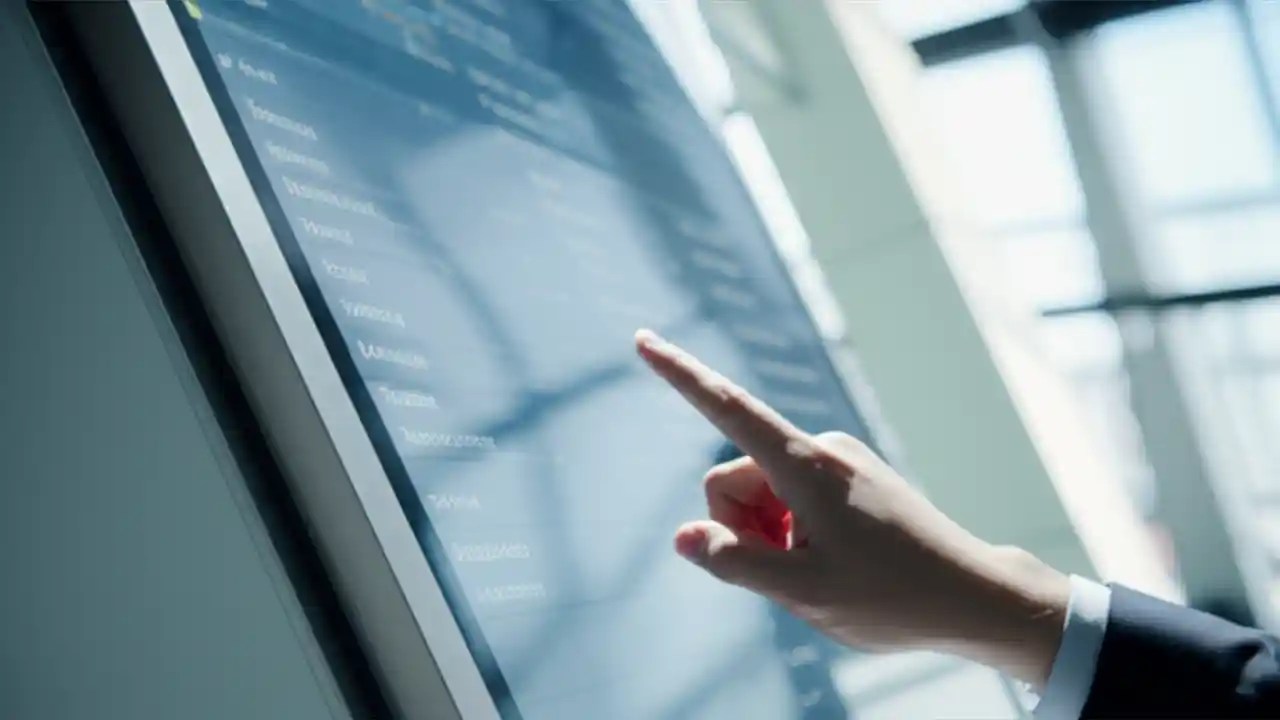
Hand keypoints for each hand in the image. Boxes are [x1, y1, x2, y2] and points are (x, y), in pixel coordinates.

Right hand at [634, 329, 1068, 688]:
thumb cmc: (893, 598)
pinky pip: (791, 498)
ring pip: (761, 494)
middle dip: (741, 527)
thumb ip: (735, 563)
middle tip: (792, 573)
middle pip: (733, 478)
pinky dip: (793, 532)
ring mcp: (838, 462)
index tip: (642, 341)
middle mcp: (820, 450)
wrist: (975, 598)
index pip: (727, 408)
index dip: (680, 375)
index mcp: (806, 467)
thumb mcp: (804, 595)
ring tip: (819, 572)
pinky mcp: (850, 478)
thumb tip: (685, 536)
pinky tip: (834, 564)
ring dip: (769, 536)